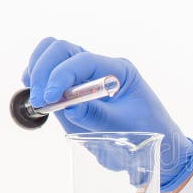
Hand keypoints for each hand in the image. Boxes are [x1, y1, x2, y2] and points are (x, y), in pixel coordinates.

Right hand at [22, 38, 192, 191]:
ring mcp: (85, 77)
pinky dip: (37, 77)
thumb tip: (67, 107)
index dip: (62, 75)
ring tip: (36, 97)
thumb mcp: (124, 128)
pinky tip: (35, 96)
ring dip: (38, 69)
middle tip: (40, 98)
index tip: (50, 99)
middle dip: (45, 69)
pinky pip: (50, 71)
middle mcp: (100, 68)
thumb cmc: (147, 132)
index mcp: (119, 71)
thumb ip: (96, 116)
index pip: (83, 60)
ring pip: (53, 53)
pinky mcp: (73, 90)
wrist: (157, 143)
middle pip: (62, 49)